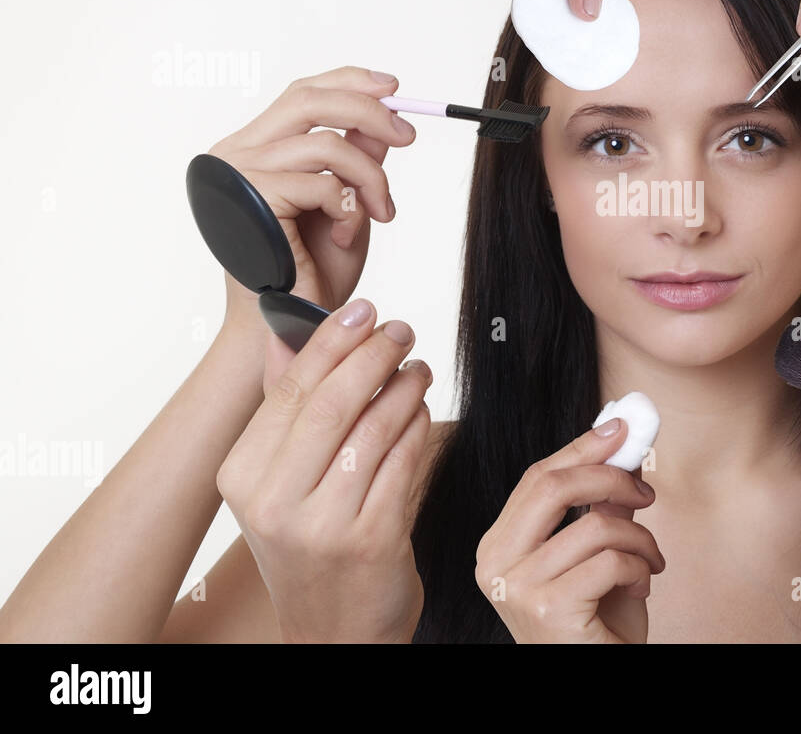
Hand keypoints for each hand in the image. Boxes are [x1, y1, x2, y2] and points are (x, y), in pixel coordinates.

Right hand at [207, 66, 414, 348]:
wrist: (293, 321)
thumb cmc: (313, 269)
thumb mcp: (346, 201)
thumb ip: (355, 157)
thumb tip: (382, 120)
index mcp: (253, 145)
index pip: (301, 93)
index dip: (350, 82)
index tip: (394, 90)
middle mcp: (236, 151)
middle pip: (309, 100)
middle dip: (370, 112)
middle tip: (407, 136)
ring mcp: (239, 172)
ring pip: (328, 143)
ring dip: (371, 178)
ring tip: (382, 211)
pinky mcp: (255, 197)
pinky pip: (325, 183)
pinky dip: (351, 208)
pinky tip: (347, 235)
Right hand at [216, 298, 431, 642]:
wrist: (334, 628)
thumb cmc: (310, 546)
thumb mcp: (278, 481)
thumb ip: (283, 409)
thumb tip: (284, 336)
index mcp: (241, 477)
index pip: (289, 390)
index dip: (330, 342)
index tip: (361, 309)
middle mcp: (273, 503)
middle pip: (331, 404)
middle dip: (373, 356)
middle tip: (400, 332)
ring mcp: (321, 525)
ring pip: (373, 430)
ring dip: (404, 388)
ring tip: (418, 368)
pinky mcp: (371, 540)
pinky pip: (404, 462)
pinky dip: (419, 427)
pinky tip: (423, 410)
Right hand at [474, 418, 664, 642]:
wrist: (594, 677)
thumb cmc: (593, 625)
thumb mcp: (596, 554)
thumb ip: (601, 506)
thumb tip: (621, 445)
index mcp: (498, 546)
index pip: (537, 478)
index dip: (582, 448)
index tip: (621, 428)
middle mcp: (494, 564)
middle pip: (553, 486)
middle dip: (611, 477)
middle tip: (646, 491)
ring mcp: (516, 588)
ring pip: (595, 526)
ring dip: (640, 538)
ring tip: (652, 560)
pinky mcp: (548, 609)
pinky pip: (610, 561)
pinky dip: (639, 567)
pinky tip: (641, 585)